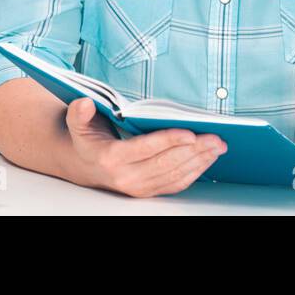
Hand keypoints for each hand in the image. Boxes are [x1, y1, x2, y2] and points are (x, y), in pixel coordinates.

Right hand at [64, 98, 226, 197]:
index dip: (169, 141)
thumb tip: (84, 103)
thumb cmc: (86, 139)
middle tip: (216, 138)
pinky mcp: (148, 191)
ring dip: (199, 161)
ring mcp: (138, 187)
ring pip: (175, 175)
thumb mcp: (77, 123)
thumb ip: (78, 112)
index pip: (146, 149)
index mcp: (111, 158)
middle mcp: (126, 176)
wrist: (82, 165)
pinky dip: (195, 172)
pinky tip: (207, 159)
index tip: (191, 133)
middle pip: (166, 163)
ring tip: (217, 146)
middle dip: (194, 151)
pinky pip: (175, 184)